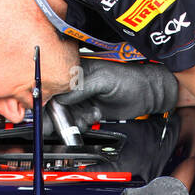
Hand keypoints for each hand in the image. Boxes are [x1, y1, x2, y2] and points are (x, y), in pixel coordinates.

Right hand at [53, 60, 178, 125]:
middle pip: (54, 102)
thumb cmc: (130, 79)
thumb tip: (60, 97)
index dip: (47, 98)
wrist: (147, 95)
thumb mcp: (104, 80)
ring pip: (64, 115)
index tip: (47, 110)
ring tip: (90, 115)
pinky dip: (81, 124)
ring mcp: (80, 100)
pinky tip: (95, 116)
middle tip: (63, 121)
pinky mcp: (87, 112)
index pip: (53, 84)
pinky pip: (75, 122)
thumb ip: (81, 87)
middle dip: (58, 114)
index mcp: (76, 70)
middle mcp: (75, 85)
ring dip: (73, 120)